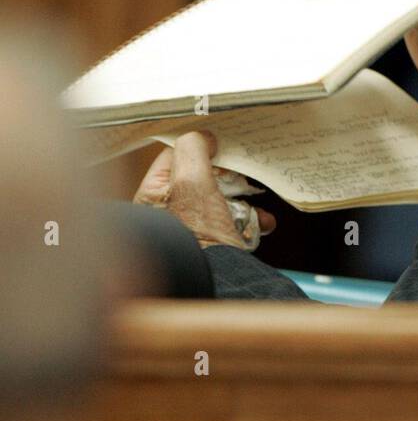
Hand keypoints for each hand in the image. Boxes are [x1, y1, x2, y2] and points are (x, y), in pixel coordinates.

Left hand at [133, 131, 276, 249]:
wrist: (217, 284)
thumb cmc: (198, 237)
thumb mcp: (192, 182)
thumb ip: (193, 150)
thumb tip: (201, 136)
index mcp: (152, 196)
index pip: (174, 155)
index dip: (199, 147)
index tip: (220, 145)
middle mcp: (167, 212)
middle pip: (201, 176)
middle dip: (227, 176)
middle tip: (239, 176)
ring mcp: (191, 229)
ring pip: (220, 198)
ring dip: (243, 198)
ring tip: (254, 202)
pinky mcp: (212, 243)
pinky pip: (231, 222)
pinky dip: (250, 219)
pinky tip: (262, 222)